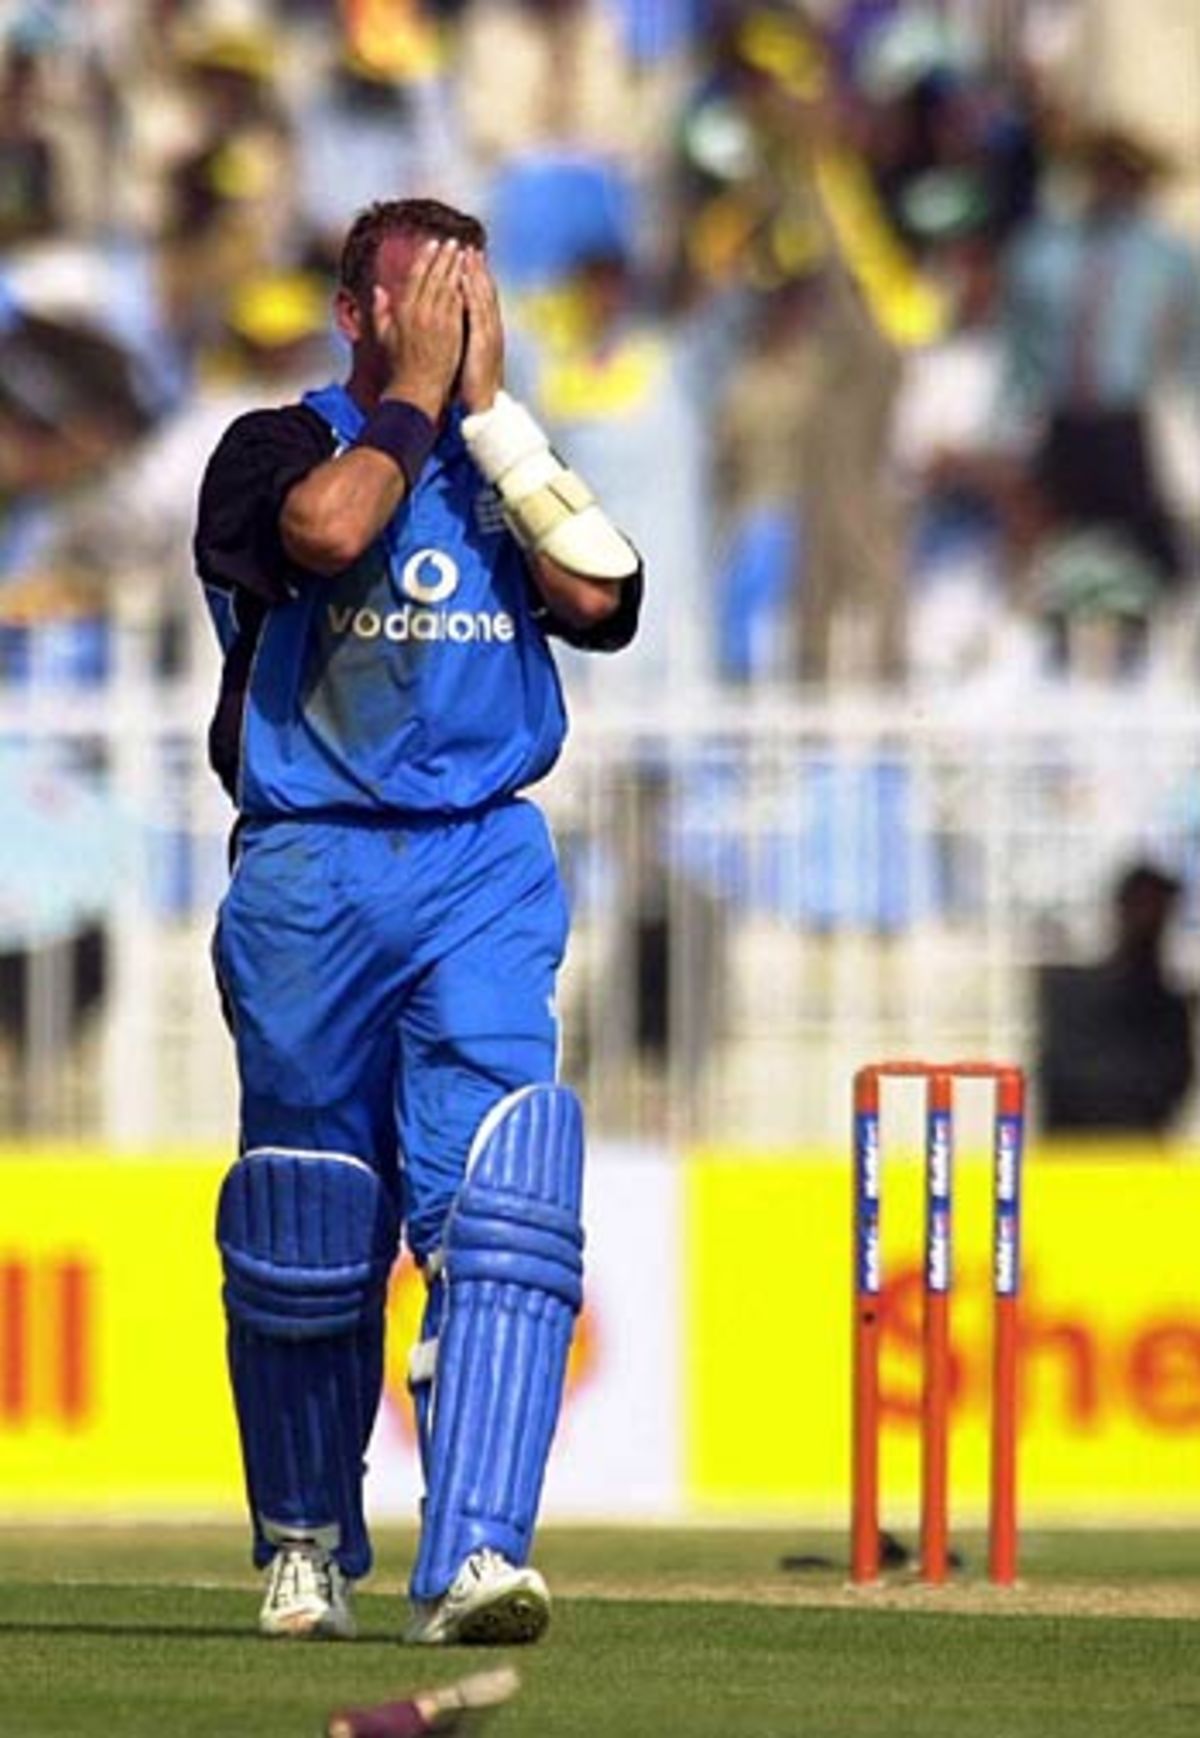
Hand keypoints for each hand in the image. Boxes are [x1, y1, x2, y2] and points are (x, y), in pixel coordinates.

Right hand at [377, 238, 464, 419]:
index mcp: (402, 311)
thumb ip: (379, 311)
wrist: (416, 390)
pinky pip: (459, 303)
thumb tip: (378, 289)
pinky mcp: (452, 331)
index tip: (432, 243)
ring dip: (456, 266)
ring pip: (448, 286)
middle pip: (434, 276)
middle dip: (444, 256)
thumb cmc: (399, 366)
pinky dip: (464, 286)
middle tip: (453, 241)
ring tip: (464, 252)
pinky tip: (471, 275)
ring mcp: (437, 321)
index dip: (425, 257)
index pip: (415, 276)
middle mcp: (418, 312)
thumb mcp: (384, 336)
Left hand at [458, 249, 504, 413]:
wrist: (484, 405)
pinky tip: (463, 280)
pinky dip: (471, 294)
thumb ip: (461, 336)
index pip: (480, 297)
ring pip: (483, 297)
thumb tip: (450, 322)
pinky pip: (477, 313)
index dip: (474, 276)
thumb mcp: (466, 355)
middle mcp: (490, 328)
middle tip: (468, 246)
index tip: (465, 256)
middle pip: (484, 291)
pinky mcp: (483, 342)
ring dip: (475, 274)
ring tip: (467, 254)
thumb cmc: (471, 383)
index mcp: (485, 330)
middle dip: (477, 267)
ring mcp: (489, 334)